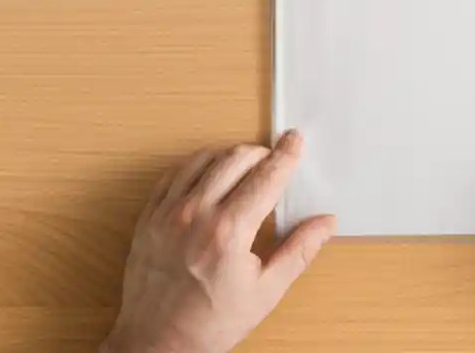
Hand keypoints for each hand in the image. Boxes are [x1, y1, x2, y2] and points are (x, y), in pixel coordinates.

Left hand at [103, 131, 335, 352]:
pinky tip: (209, 176)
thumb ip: (298, 251)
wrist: (157, 344)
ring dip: (229, 156)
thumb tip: (326, 223)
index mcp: (229, 232)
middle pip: (235, 158)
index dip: (285, 156)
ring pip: (203, 159)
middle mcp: (195, 215)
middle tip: (274, 161)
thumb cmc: (209, 324)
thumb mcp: (265, 292)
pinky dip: (197, 167)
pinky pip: (174, 174)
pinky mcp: (149, 217)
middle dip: (261, 153)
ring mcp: (167, 213)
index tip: (294, 141)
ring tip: (245, 167)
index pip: (266, 177)